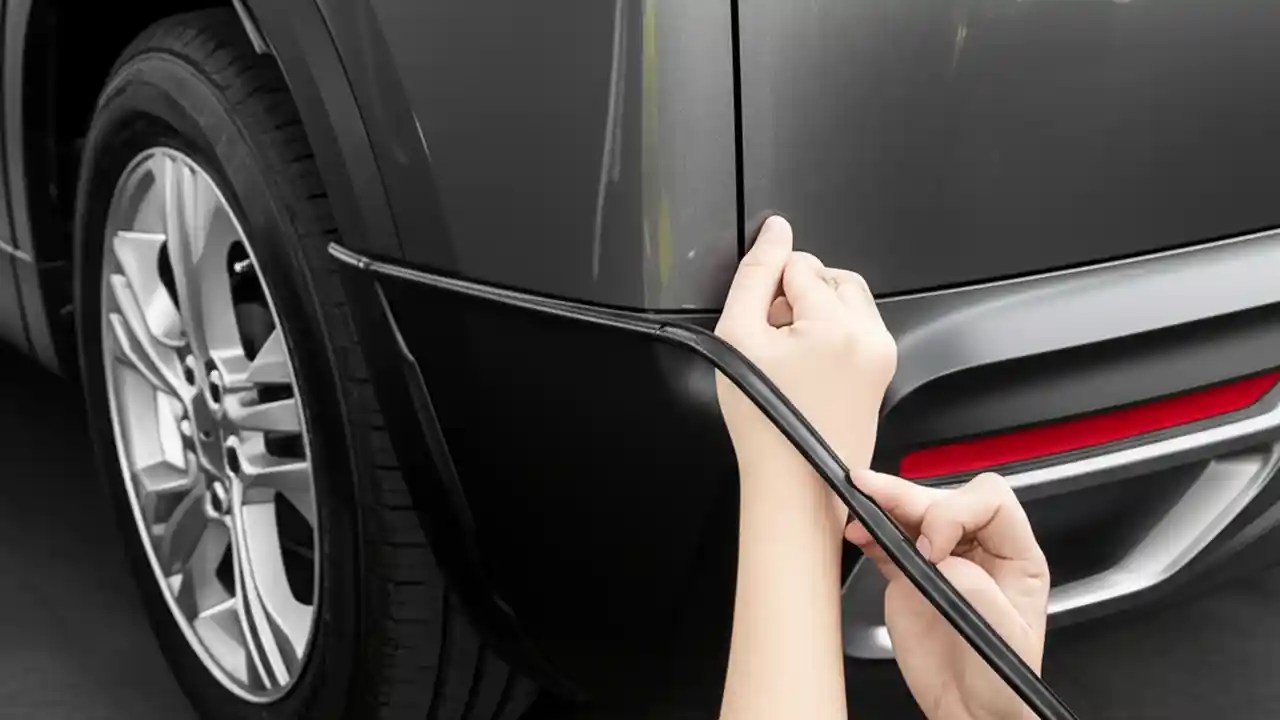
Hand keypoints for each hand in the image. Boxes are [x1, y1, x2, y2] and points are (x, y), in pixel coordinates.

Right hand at [714, 216, 896, 521]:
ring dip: (816, 312)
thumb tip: (775, 231)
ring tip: (790, 355)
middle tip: (773, 338)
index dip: (768, 290)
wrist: (797, 482)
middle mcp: (868, 335)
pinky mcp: (882, 370)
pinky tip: (808, 369)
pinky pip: (857, 327)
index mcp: (836, 324)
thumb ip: (754, 273)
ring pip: (845, 298)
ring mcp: (880, 353)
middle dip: (798, 295)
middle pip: (829, 276)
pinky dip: (832, 335)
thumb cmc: (766, 424)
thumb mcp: (737, 337)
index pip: (799, 263)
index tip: (760, 327)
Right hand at [845, 471, 1049, 719]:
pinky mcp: (910, 575)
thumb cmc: (1002, 680)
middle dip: (913, 499)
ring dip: (886, 502)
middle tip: (882, 507)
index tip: (935, 549)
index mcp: (1015, 555)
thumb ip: (969, 581)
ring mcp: (942, 560)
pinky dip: (871, 531)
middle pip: (946, 498)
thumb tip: (929, 550)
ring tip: (860, 493)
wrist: (969, 711)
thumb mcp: (1000, 629)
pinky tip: (857, 530)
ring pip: (915, 513)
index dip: (956, 512)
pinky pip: (889, 540)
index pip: (991, 502)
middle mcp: (980, 549)